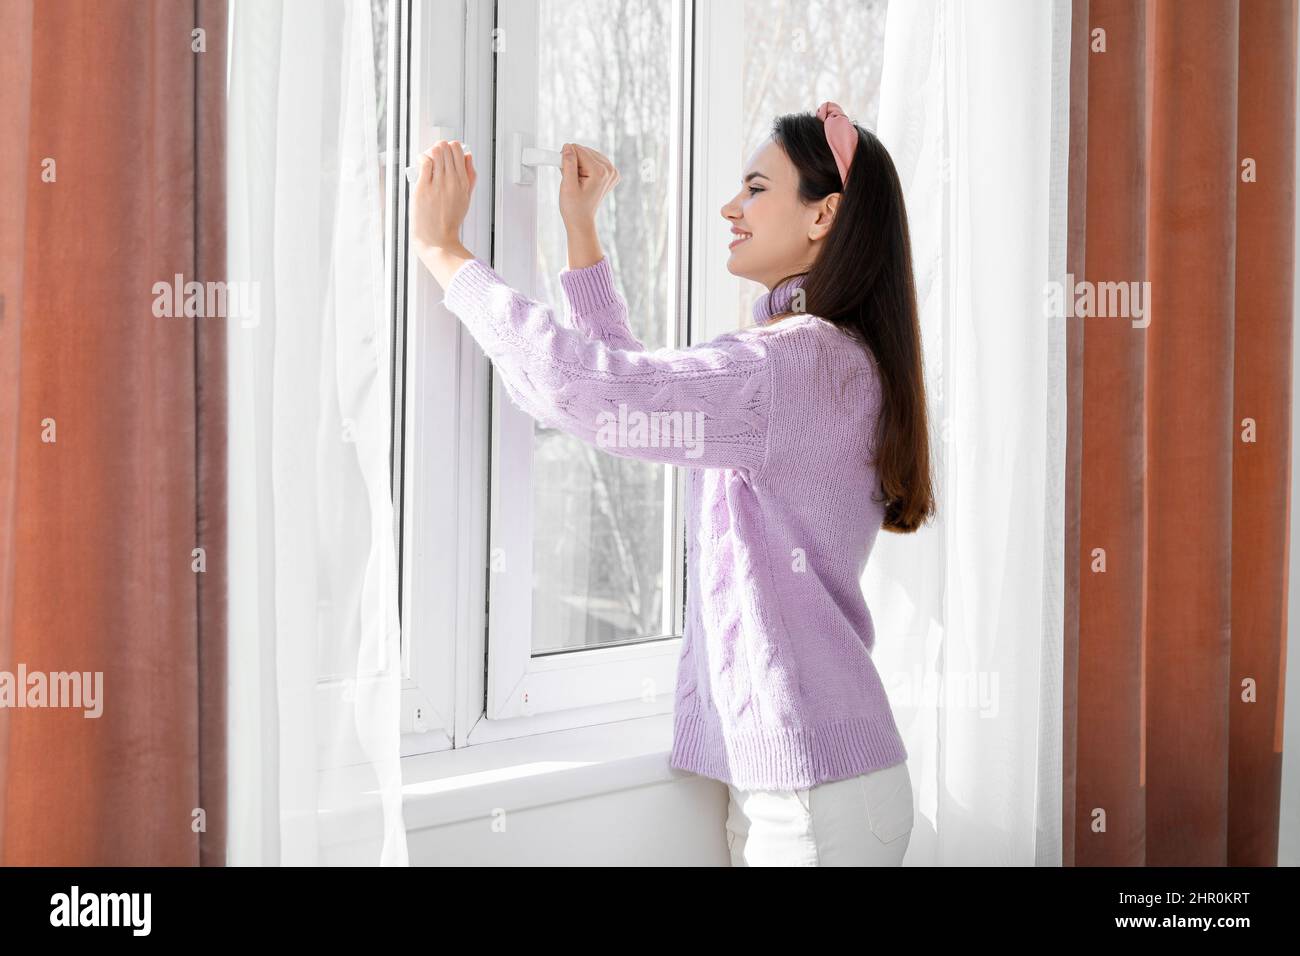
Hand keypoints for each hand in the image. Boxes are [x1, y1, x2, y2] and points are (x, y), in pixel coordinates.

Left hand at [411, 140, 476, 255]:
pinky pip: (424, 162)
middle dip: (439, 148)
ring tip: (427, 160)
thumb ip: (469, 176)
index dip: (450, 148)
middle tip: (434, 157)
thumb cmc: (449, 222)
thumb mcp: (466, 198)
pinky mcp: (424, 188)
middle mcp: (452, 181)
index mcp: (463, 182)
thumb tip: (468, 157)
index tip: (444, 154)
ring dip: (430, 152)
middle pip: (446, 148)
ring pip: (436, 151)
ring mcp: (438, 184)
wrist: (437, 239)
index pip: (459, 150)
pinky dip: (421, 158)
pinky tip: (420, 163)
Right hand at [559, 143, 619, 229]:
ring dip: (579, 163)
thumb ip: (568, 164)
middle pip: (585, 151)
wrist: (581, 220)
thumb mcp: (568, 185)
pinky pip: (594, 160)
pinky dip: (585, 166)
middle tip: (571, 178)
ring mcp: (612, 172)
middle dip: (574, 161)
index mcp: (600, 172)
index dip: (566, 158)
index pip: (579, 150)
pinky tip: (582, 178)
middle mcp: (610, 170)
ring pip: (589, 154)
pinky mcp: (610, 173)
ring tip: (576, 180)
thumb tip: (567, 147)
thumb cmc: (574, 207)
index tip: (562, 169)